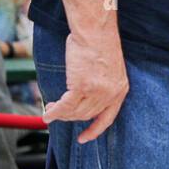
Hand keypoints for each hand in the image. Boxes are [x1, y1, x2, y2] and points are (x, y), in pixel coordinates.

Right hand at [42, 26, 129, 142]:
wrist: (95, 30)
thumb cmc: (99, 43)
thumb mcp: (109, 68)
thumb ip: (101, 84)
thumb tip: (83, 97)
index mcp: (120, 89)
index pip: (108, 118)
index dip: (95, 130)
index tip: (84, 138)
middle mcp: (111, 93)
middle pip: (86, 115)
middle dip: (70, 116)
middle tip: (57, 111)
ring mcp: (97, 91)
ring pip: (74, 112)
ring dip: (61, 113)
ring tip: (51, 109)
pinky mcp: (82, 86)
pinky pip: (65, 106)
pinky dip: (54, 112)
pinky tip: (47, 113)